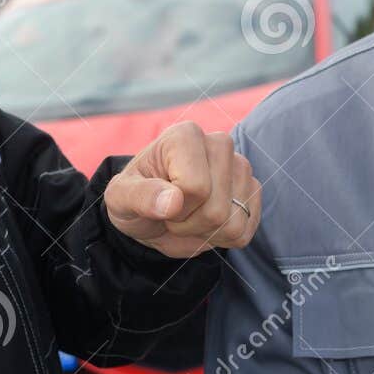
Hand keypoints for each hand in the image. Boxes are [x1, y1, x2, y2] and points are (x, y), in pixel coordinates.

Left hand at [104, 121, 259, 259]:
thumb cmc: (135, 199)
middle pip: (216, 209)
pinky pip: (245, 231)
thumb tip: (172, 202)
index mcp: (184, 136)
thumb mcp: (120, 198)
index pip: (196, 187)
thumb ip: (140, 196)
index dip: (175, 209)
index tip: (161, 202)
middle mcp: (218, 144)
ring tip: (189, 216)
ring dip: (205, 232)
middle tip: (173, 212)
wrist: (151, 214)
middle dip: (189, 223)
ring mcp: (240, 167)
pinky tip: (206, 223)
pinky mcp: (252, 190)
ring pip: (233, 222)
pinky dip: (222, 237)